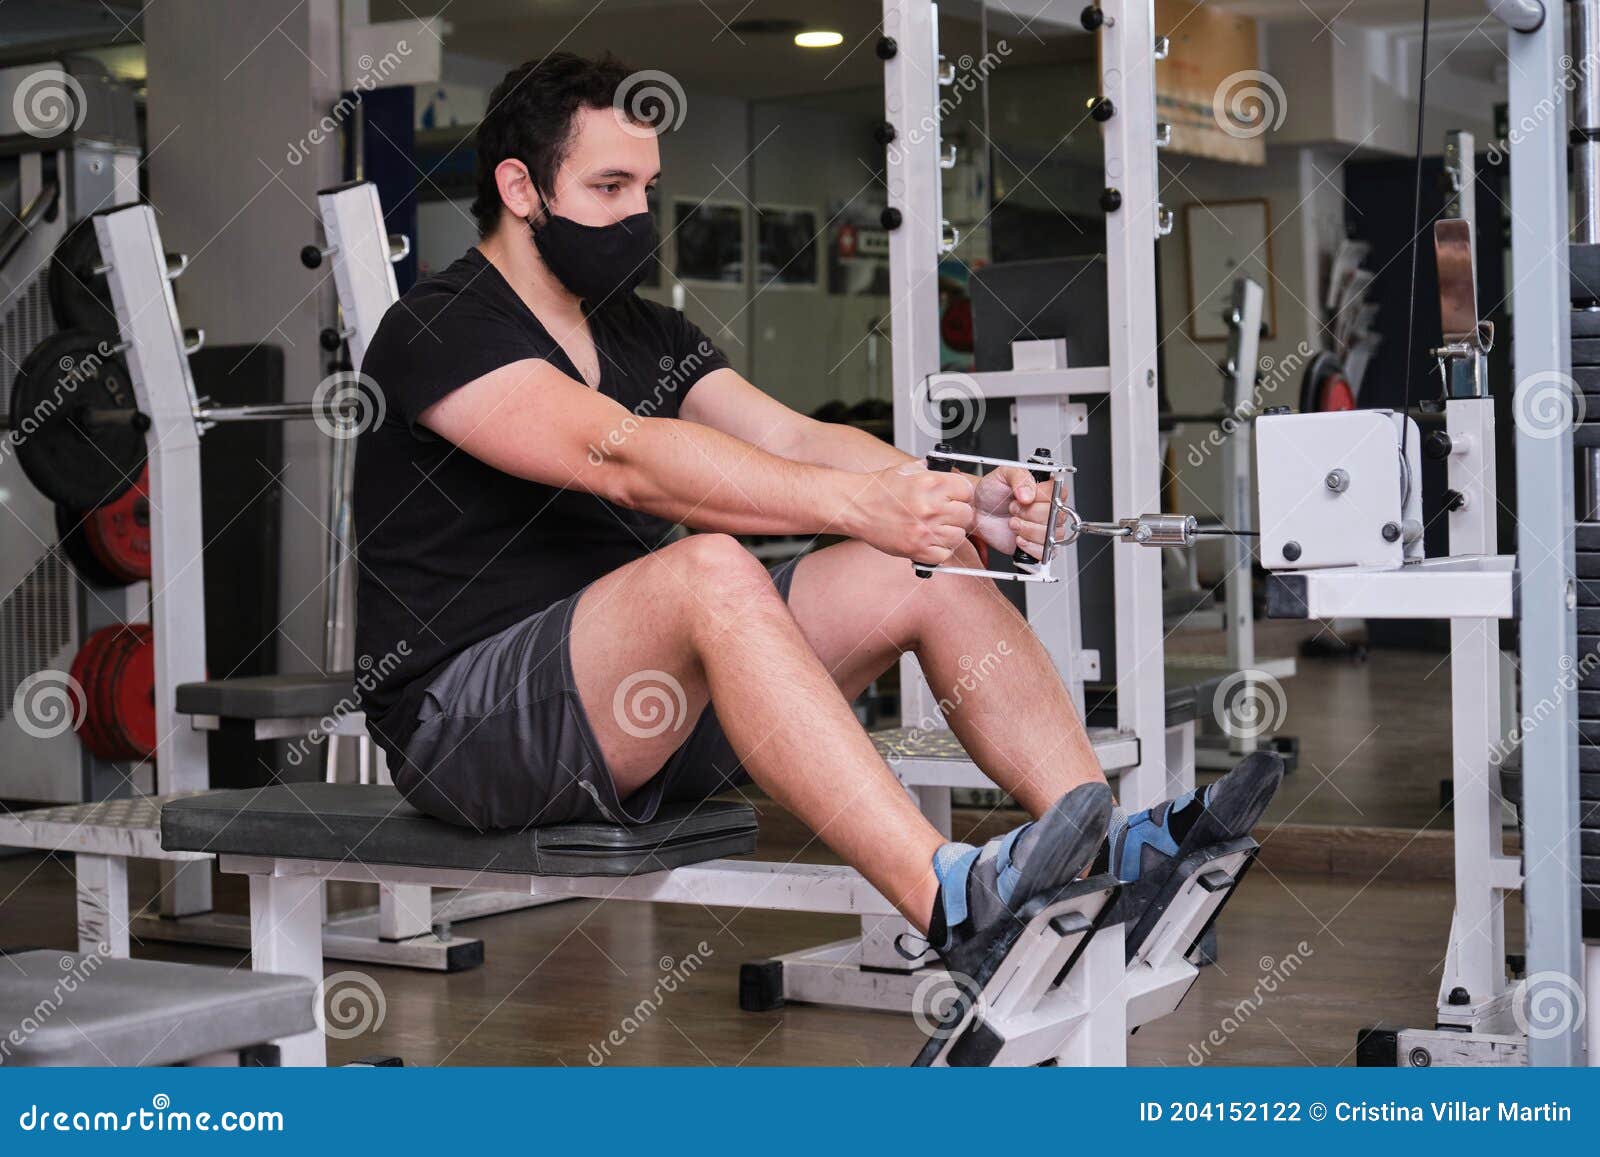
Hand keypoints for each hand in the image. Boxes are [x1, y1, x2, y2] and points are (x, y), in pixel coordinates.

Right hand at [849, 459, 975, 564]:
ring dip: (951, 532)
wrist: (856, 506)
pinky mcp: (916, 550)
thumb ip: (934, 473)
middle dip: (958, 513)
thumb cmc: (879, 489)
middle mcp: (930, 507)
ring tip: (937, 527)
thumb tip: (953, 476)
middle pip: (966, 515)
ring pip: (958, 536)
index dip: (962, 494)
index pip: (967, 491)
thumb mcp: (909, 470)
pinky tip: (930, 540)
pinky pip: (944, 554)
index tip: (956, 497)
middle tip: (945, 513)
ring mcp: (924, 531)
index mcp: (931, 484)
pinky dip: (940, 550)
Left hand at [972, 465, 1063, 559]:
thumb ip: (1019, 477)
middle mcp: (1050, 509)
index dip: (1039, 499)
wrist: (979, 510)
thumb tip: (1028, 494)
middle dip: (1029, 515)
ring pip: (1051, 535)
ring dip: (1028, 530)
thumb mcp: (1004, 474)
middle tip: (1013, 509)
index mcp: (1047, 489)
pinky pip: (1046, 552)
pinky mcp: (1038, 545)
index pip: (1059, 495)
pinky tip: (1018, 538)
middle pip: (1055, 517)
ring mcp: (1045, 528)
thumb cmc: (993, 491)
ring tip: (1013, 523)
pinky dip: (1030, 547)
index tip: (1022, 498)